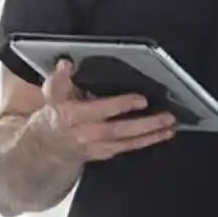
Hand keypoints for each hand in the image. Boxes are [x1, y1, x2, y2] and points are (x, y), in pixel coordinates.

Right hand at [33, 59, 177, 162]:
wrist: (48, 146)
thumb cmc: (54, 115)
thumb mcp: (51, 94)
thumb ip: (59, 79)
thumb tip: (66, 63)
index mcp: (72, 115)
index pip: (99, 110)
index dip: (121, 105)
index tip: (142, 100)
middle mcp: (85, 133)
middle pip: (118, 129)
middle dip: (144, 124)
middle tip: (166, 117)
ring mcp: (95, 146)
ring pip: (126, 141)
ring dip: (150, 134)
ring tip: (169, 126)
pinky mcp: (103, 153)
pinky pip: (127, 148)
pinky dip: (145, 142)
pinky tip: (161, 135)